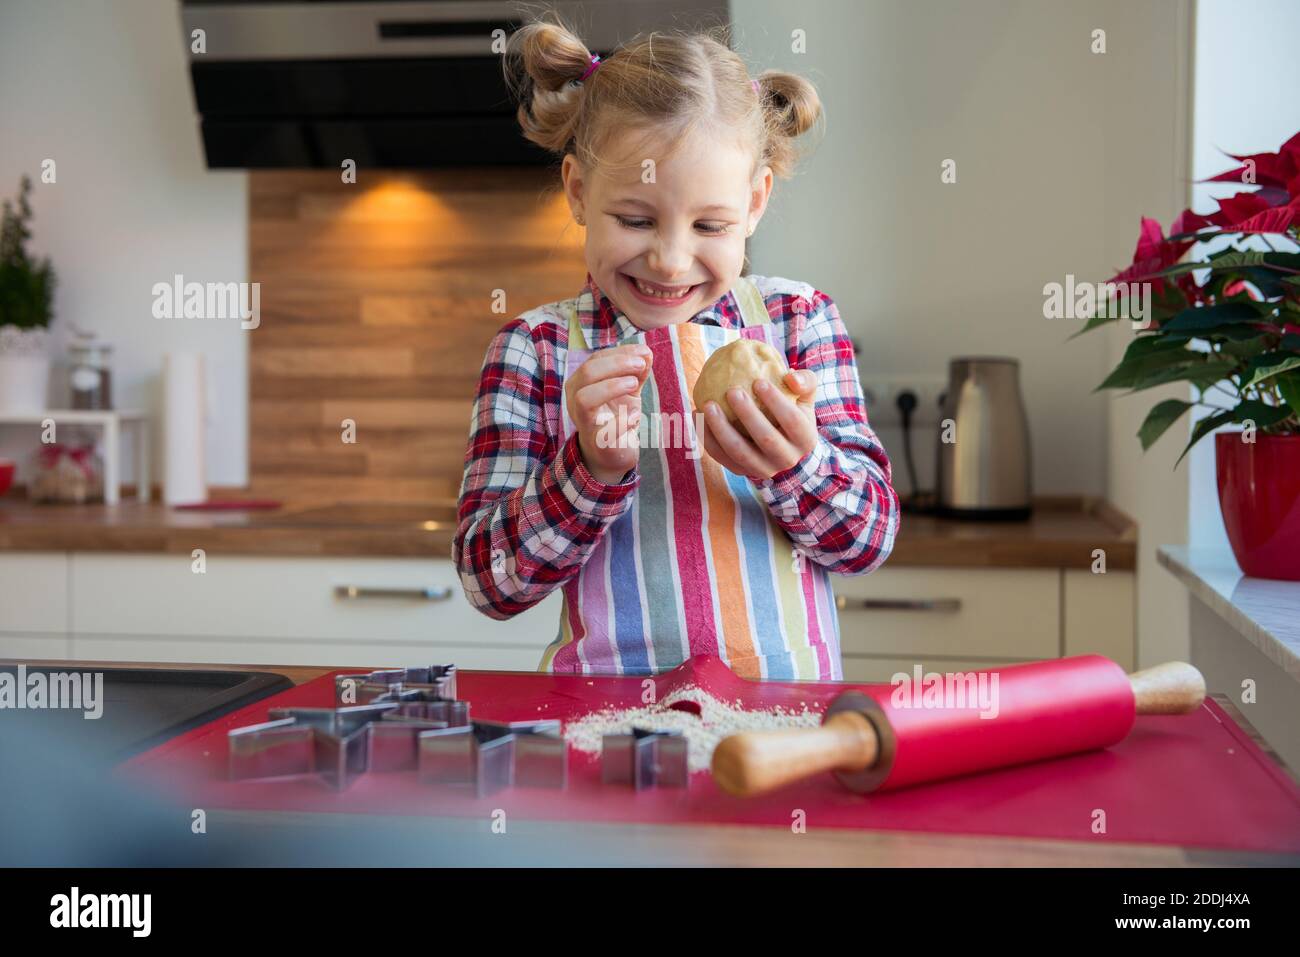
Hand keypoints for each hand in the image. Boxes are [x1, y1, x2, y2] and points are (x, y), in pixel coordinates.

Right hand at [566, 343, 652, 482]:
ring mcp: (584, 422)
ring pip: (584, 399)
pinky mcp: (597, 443)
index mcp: (581, 383)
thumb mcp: (628, 389)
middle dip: (617, 364)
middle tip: (641, 365)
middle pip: (587, 373)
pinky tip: (635, 418)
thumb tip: (646, 353)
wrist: (611, 453)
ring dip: (612, 387)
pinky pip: (605, 431)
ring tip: (634, 384)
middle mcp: (575, 400)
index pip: (596, 359)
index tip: (644, 352)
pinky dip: (622, 421)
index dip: (620, 352)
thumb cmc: (617, 415)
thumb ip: (636, 371)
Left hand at [699, 369, 817, 480]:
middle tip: (732, 391)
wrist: (783, 447)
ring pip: (739, 451)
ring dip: (721, 429)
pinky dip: (706, 437)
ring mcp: (762, 469)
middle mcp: (786, 459)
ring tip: (707, 405)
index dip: (776, 402)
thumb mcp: (805, 398)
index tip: (758, 381)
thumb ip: (805, 382)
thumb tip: (790, 376)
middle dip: (748, 415)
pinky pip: (721, 456)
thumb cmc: (793, 412)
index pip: (792, 421)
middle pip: (766, 438)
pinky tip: (696, 416)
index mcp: (805, 440)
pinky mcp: (741, 471)